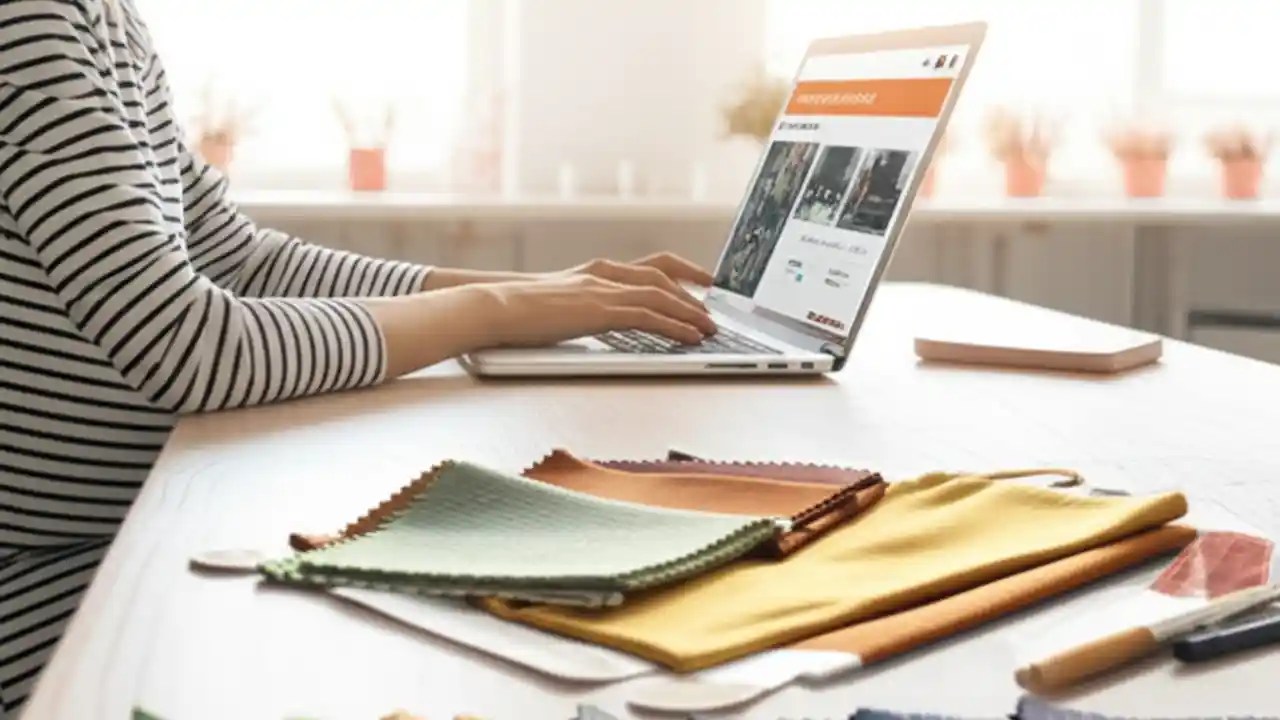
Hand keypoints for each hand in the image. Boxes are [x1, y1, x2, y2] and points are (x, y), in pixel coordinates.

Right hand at [476, 273, 716, 347]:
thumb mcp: (556, 303)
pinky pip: (649, 316)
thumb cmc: (516, 310)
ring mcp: (603, 290)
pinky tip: (690, 338)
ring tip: (710, 329)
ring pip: (661, 296)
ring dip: (691, 312)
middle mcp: (603, 274)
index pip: (648, 266)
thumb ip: (579, 307)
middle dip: (692, 293)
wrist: (495, 305)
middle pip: (662, 277)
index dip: (680, 273)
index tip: (700, 282)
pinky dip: (675, 326)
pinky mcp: (601, 310)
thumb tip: (589, 320)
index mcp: (594, 271)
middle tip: (713, 309)